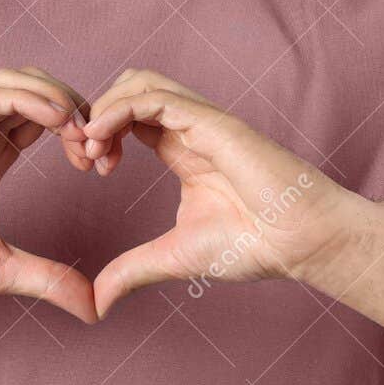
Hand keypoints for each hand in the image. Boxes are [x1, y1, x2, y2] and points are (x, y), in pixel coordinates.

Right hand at [0, 68, 98, 322]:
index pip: (48, 118)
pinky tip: (58, 120)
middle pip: (40, 88)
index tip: (103, 166)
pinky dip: (30, 98)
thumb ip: (46, 280)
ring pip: (18, 80)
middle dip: (80, 108)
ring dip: (58, 97)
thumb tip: (93, 310)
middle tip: (101, 148)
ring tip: (82, 132)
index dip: (83, 131)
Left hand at [78, 69, 362, 317]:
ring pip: (141, 82)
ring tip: (90, 145)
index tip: (88, 168)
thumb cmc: (254, 245)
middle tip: (83, 154)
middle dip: (97, 113)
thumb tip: (96, 302)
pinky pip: (155, 97)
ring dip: (105, 106)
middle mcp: (191, 129)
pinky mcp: (213, 123)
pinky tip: (103, 139)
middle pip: (131, 88)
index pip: (131, 118)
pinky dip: (119, 109)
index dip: (101, 133)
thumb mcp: (174, 257)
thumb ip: (132, 271)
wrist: (301, 243)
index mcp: (183, 150)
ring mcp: (202, 122)